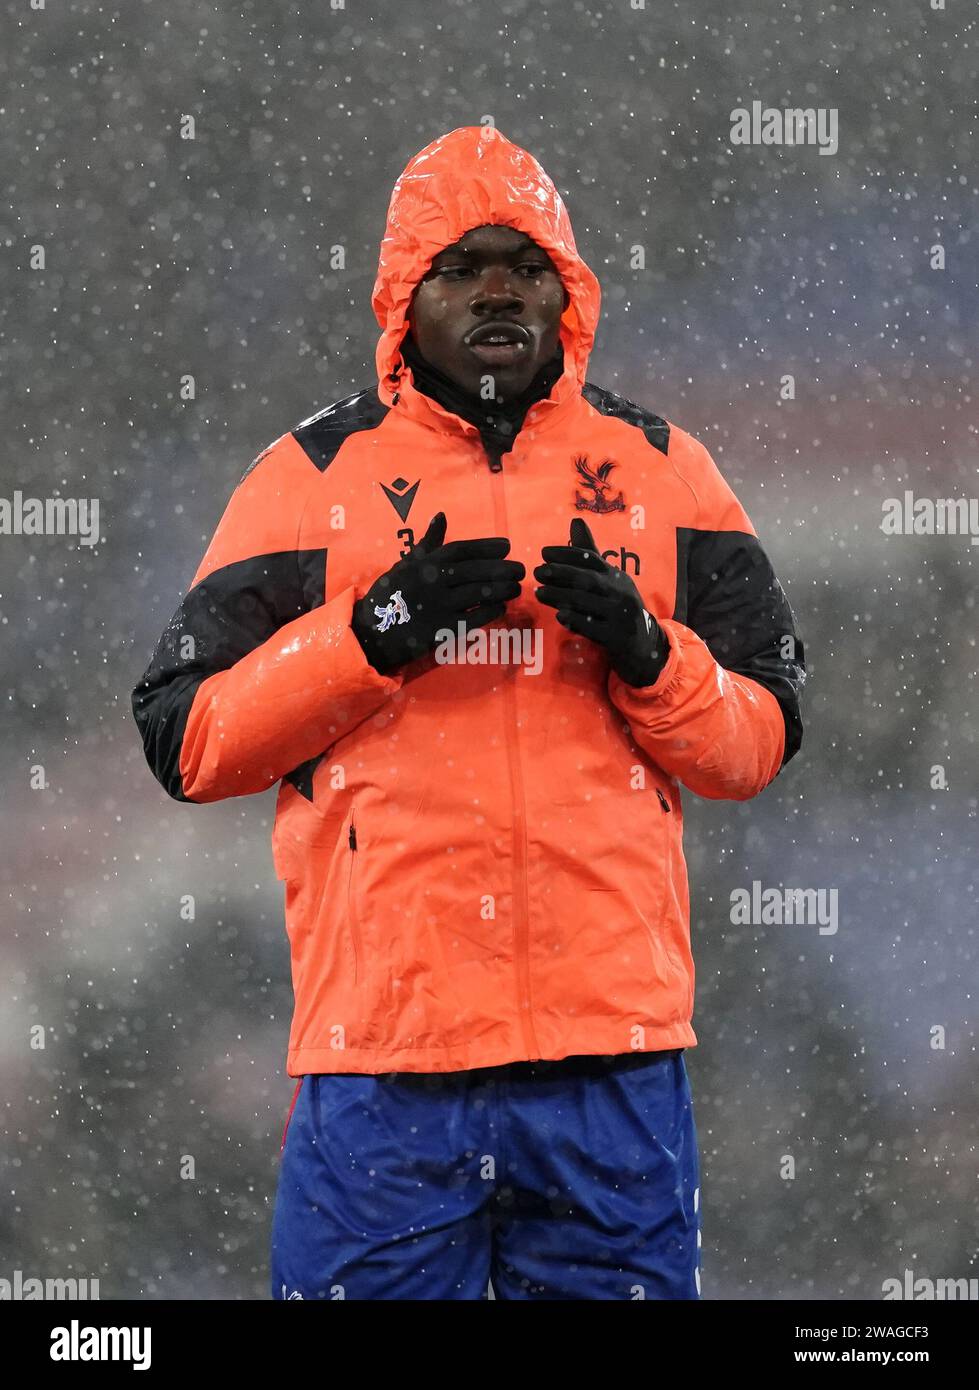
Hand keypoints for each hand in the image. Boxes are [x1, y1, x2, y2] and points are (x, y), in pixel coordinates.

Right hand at [352, 513, 524, 673]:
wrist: (372, 632)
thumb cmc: (391, 595)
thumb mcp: (405, 564)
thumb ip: (428, 543)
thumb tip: (441, 516)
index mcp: (424, 563)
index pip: (460, 550)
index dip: (486, 546)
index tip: (507, 546)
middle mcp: (432, 581)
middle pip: (474, 571)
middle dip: (501, 568)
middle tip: (520, 568)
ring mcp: (437, 606)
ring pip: (477, 594)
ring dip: (501, 590)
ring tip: (515, 588)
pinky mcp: (440, 629)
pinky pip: (472, 619)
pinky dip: (489, 612)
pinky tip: (501, 608)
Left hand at [534, 518, 668, 686]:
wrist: (643, 645)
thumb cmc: (618, 608)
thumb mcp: (609, 581)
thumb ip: (589, 554)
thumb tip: (575, 520)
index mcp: (618, 577)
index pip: (592, 559)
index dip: (568, 554)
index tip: (544, 553)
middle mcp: (621, 593)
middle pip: (589, 578)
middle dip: (562, 573)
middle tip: (538, 571)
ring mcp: (621, 616)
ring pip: (588, 602)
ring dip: (561, 596)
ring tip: (539, 592)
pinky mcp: (618, 637)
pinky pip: (593, 628)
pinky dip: (575, 620)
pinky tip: (559, 615)